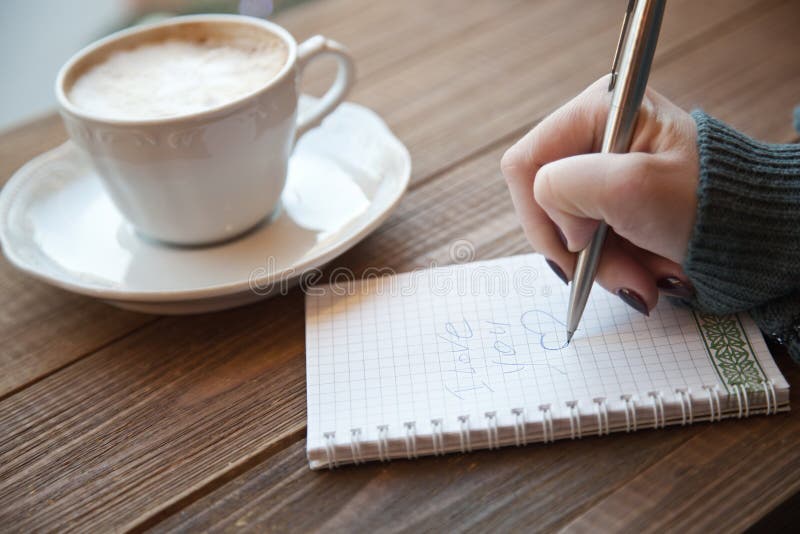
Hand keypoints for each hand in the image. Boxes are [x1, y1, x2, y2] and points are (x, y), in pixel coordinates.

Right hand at [500, 76, 699, 313]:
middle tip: (624, 280)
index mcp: (597, 111)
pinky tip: (650, 271)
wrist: (763, 232)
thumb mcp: (630, 187)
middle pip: (549, 204)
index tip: (581, 243)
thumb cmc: (709, 200)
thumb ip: (564, 187)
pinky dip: (618, 265)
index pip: (527, 165)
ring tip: (648, 280)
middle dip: (584, 252)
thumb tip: (561, 228)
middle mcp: (596, 137)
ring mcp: (606, 172)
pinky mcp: (618, 201)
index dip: (543, 212)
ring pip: (571, 231)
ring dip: (606, 266)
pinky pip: (594, 242)